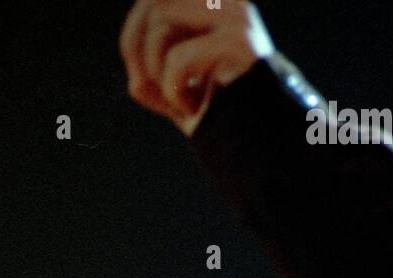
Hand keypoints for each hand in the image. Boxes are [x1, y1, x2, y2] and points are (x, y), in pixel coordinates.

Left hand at [119, 0, 274, 135]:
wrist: (260, 148)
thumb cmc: (218, 120)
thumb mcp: (173, 90)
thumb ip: (150, 67)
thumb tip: (132, 65)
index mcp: (213, 6)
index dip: (132, 36)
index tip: (139, 78)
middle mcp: (228, 2)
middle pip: (153, 3)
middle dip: (136, 51)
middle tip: (147, 89)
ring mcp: (236, 18)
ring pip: (161, 23)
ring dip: (156, 72)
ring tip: (178, 99)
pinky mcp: (239, 43)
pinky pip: (177, 60)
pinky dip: (173, 92)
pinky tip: (193, 108)